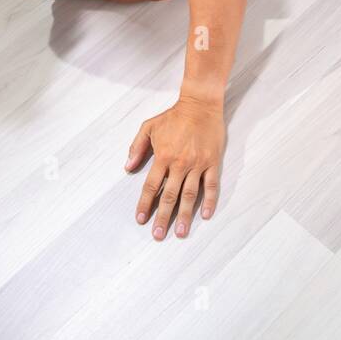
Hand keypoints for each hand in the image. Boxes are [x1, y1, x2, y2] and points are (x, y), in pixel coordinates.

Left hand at [126, 95, 224, 239]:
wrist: (200, 104)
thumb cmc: (174, 116)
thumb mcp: (148, 127)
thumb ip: (137, 147)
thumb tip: (127, 167)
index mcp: (163, 156)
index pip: (152, 186)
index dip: (145, 204)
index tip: (141, 219)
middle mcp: (180, 163)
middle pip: (170, 195)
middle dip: (163, 217)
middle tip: (158, 235)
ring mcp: (198, 164)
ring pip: (190, 194)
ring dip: (185, 215)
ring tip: (181, 233)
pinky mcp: (213, 162)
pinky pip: (211, 185)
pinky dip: (209, 201)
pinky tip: (206, 215)